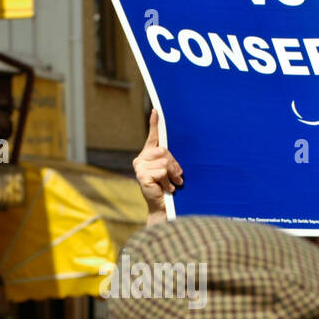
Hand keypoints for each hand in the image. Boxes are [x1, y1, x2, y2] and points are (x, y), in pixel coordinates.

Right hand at [134, 110, 182, 224]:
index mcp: (147, 156)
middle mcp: (140, 159)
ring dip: (172, 175)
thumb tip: (173, 159)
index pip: (152, 138)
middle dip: (174, 164)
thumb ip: (169, 161)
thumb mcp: (169, 172)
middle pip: (164, 151)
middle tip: (178, 177)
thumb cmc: (168, 189)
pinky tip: (166, 189)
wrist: (163, 208)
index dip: (154, 124)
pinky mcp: (141, 175)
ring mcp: (139, 167)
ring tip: (171, 185)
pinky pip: (162, 171)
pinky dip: (168, 181)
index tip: (156, 110)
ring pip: (164, 161)